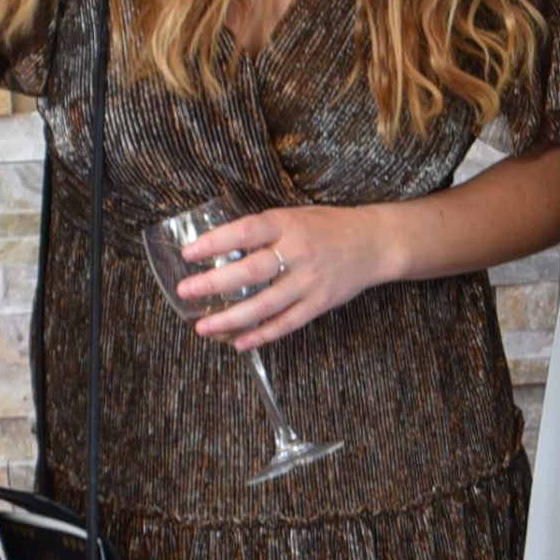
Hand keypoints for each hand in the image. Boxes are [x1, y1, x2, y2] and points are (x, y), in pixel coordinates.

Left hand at [177, 202, 394, 349]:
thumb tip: (219, 250)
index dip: (215, 243)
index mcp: (287, 225)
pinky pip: (286, 324)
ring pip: (265, 305)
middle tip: (186, 292)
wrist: (373, 243)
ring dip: (231, 318)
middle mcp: (298, 253)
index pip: (245, 231)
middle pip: (251, 272)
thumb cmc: (326, 227)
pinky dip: (261, 335)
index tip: (188, 254)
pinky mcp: (319, 303)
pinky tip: (239, 342)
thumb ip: (263, 232)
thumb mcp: (293, 217)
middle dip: (215, 284)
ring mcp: (309, 281)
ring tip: (203, 327)